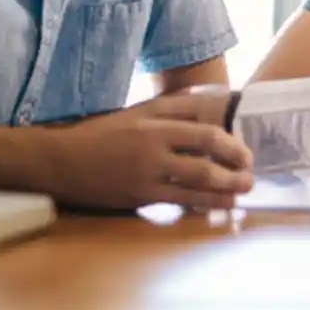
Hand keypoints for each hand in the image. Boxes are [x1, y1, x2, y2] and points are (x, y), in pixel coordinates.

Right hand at [48, 93, 253, 208]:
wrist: (60, 160)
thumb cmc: (100, 135)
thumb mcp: (135, 113)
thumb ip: (170, 109)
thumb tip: (210, 104)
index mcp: (153, 117)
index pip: (201, 123)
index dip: (228, 138)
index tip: (243, 147)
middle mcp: (152, 140)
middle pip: (205, 147)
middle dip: (234, 159)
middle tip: (250, 168)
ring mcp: (146, 169)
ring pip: (197, 178)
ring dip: (227, 185)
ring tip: (244, 189)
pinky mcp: (140, 194)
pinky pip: (180, 200)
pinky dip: (204, 204)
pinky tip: (220, 206)